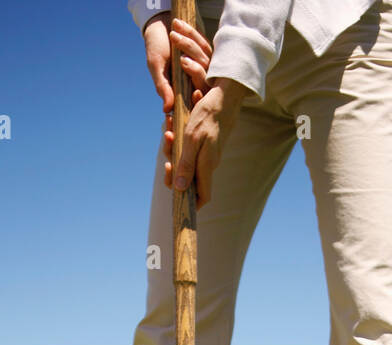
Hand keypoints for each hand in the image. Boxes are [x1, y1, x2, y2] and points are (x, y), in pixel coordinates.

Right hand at [144, 14, 211, 110]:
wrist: (161, 21)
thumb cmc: (156, 45)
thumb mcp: (156, 66)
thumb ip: (163, 87)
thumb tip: (167, 110)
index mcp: (181, 90)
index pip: (194, 104)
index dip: (198, 102)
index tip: (196, 93)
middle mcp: (193, 80)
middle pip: (205, 86)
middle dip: (196, 72)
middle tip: (182, 59)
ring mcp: (202, 66)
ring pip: (207, 65)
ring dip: (191, 49)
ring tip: (173, 35)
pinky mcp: (207, 52)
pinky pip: (207, 49)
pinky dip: (195, 39)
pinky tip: (181, 30)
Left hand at [170, 78, 247, 208]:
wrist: (225, 94)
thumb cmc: (209, 114)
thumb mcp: (192, 139)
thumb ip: (186, 165)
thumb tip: (180, 189)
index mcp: (207, 166)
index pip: (202, 197)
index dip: (191, 203)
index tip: (178, 201)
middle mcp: (209, 163)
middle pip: (189, 179)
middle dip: (173, 168)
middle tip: (167, 152)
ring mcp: (208, 154)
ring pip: (186, 160)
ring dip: (173, 148)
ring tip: (168, 130)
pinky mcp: (207, 143)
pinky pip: (189, 148)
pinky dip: (179, 139)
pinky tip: (174, 124)